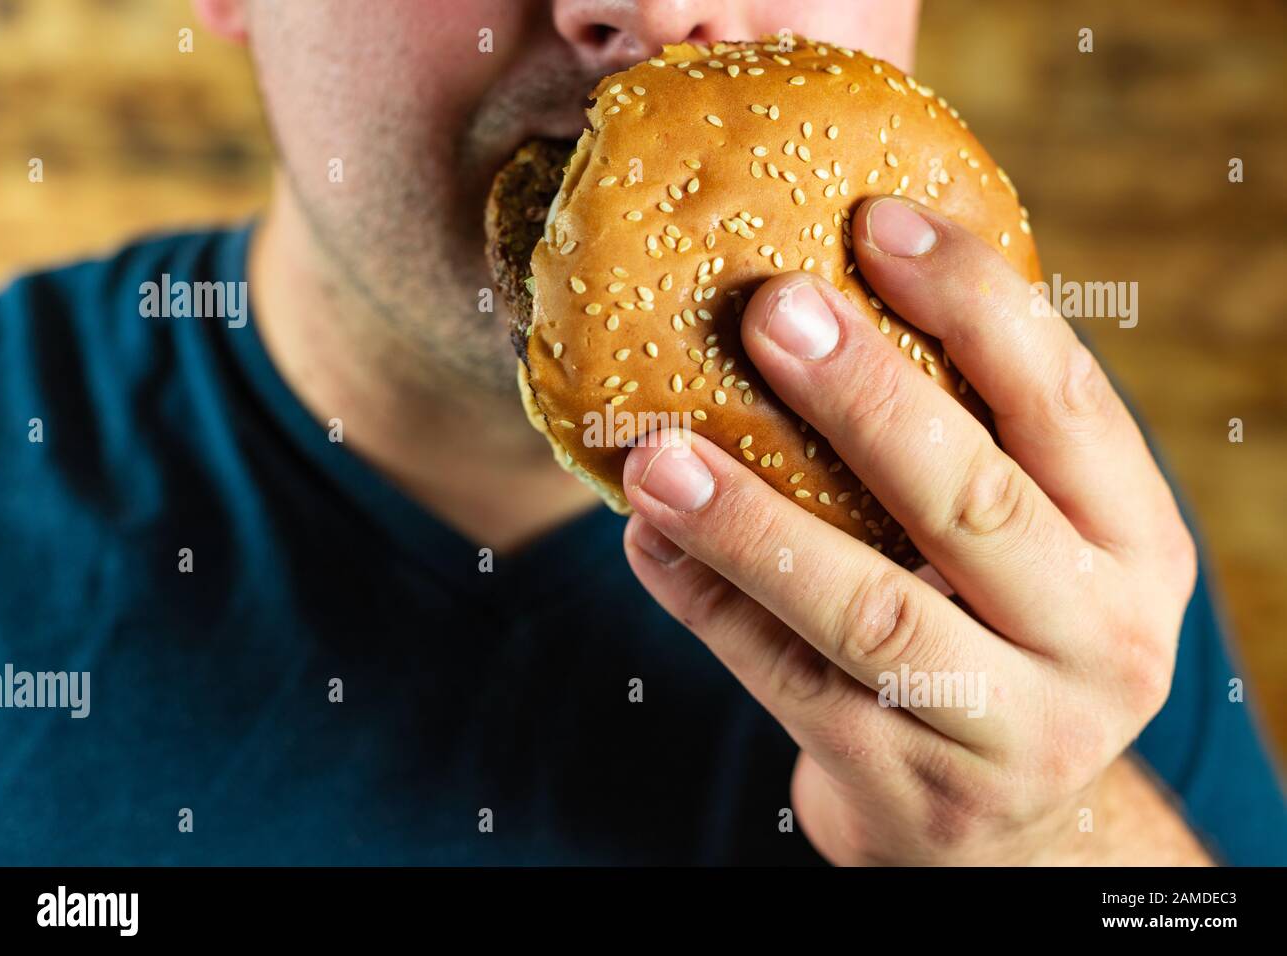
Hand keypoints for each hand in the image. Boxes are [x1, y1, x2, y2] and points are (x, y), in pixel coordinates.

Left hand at [620, 195, 1209, 864]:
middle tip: (771, 310)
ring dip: (752, 523)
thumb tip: (832, 280)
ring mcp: (1005, 731)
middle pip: (975, 503)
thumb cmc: (1004, 636)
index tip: (877, 222)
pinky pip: (785, 683)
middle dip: (867, 398)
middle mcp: (1096, 642)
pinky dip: (707, 603)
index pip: (1069, 404)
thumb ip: (978, 439)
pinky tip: (648, 539)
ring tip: (658, 454)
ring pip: (868, 615)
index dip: (978, 305)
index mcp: (1137, 547)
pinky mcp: (906, 791)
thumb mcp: (1039, 544)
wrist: (1012, 829)